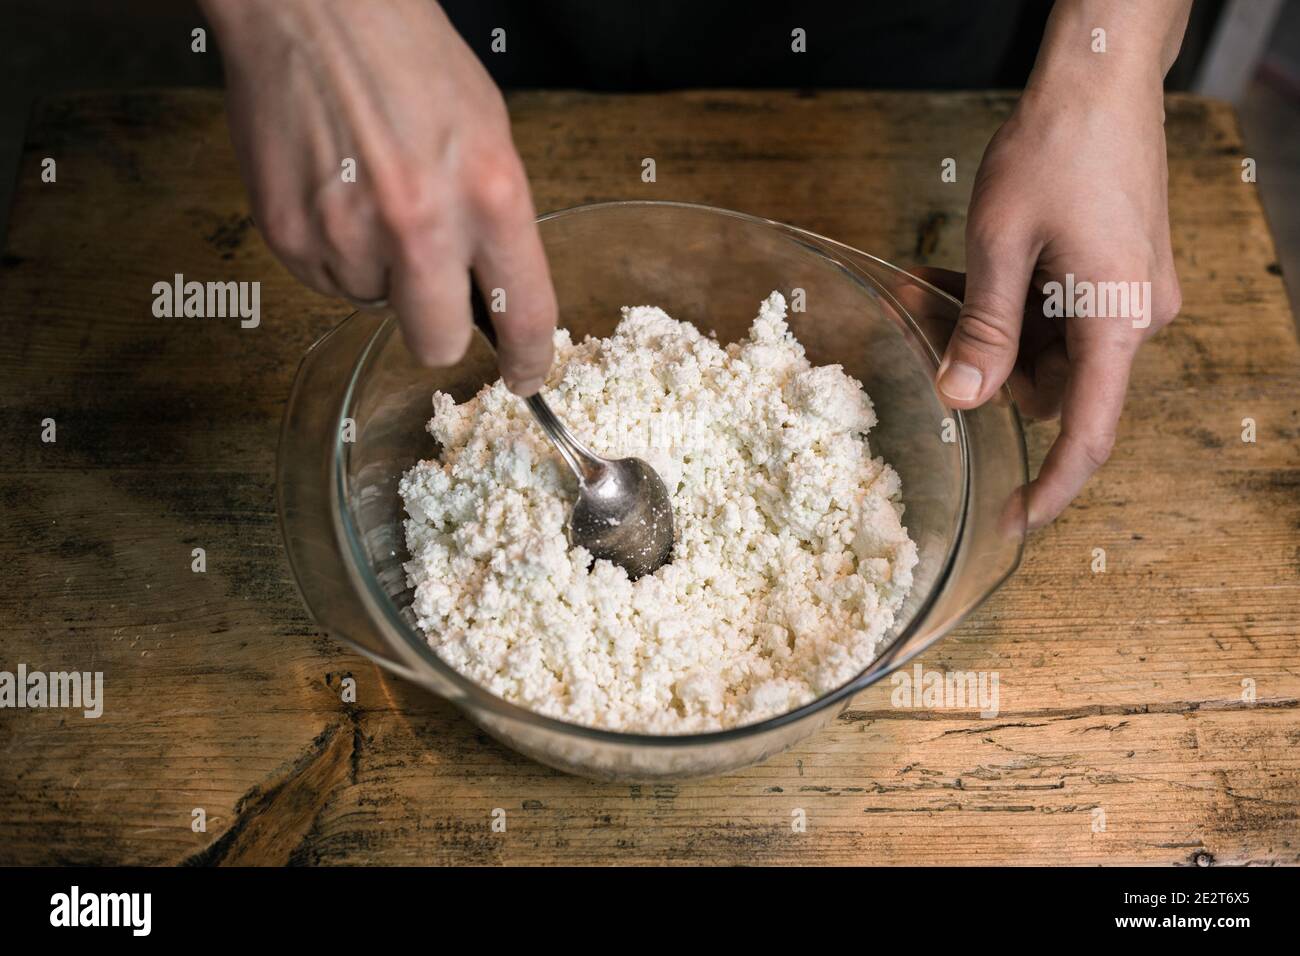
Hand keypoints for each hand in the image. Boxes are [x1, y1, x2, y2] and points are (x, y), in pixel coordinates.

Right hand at [201, 0, 554, 393]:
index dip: (530, 359)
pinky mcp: (290, 234)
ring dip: (378, 271)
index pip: (524, 313)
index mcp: (490, 194)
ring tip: (368, 194)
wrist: (312, 5)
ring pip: (374, 306)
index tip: (526, 375)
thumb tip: (493, 292)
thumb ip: (494, 219)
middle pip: (436, 344)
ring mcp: (348, 234)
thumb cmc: (407, 58)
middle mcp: (421, 223)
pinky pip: (324, 280)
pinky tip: (333, 191)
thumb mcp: (487, 132)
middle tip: (430, 289)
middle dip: (438, 331)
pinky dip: (333, 251)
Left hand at [935, 1, 1186, 527]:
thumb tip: (961, 401)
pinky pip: (1051, 313)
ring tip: (921, 282)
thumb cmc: (1055, 150)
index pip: (1088, 434)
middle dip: (978, 366)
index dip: (1051, 487)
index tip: (1012, 521)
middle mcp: (1133, 318)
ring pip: (1041, 347)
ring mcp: (1125, 293)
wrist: (1099, 77)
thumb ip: (983, 331)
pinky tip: (954, 273)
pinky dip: (1004, 302)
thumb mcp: (1002, 247)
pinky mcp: (1112, 270)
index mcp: (1117, 323)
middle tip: (915, 318)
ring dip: (981, 328)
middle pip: (1048, 385)